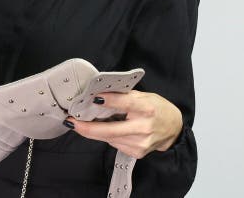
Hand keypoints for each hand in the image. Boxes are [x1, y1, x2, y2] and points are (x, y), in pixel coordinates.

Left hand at [64, 90, 182, 158]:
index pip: (125, 103)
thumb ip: (123, 95)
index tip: (93, 98)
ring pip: (108, 138)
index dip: (109, 101)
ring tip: (81, 122)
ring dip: (93, 131)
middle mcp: (144, 128)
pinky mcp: (136, 152)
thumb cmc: (156, 108)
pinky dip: (105, 136)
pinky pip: (114, 143)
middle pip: (110, 130)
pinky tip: (104, 129)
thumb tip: (99, 92)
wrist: (173, 129)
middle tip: (71, 122)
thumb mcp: (144, 96)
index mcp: (147, 108)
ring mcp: (140, 143)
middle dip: (87, 128)